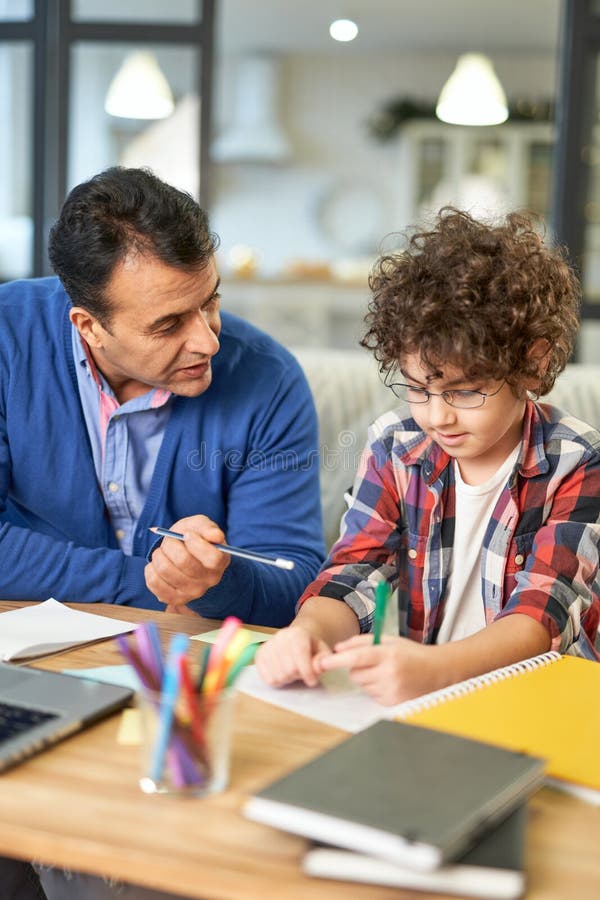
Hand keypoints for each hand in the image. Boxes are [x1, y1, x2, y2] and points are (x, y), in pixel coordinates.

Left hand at [145, 515, 229, 611]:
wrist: (184, 556)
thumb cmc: (194, 537)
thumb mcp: (200, 526)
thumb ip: (208, 528)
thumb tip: (216, 536)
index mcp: (220, 561)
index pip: (212, 558)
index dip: (196, 544)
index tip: (187, 534)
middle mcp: (210, 580)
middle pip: (183, 561)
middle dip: (171, 544)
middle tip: (170, 540)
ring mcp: (193, 592)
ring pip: (165, 570)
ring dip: (158, 555)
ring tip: (163, 552)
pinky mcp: (175, 599)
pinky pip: (153, 582)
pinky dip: (150, 569)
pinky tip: (157, 566)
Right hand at [255, 625, 330, 687]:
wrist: (294, 638)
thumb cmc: (310, 647)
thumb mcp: (322, 651)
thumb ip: (323, 659)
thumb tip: (317, 668)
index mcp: (297, 633)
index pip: (300, 653)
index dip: (307, 670)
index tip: (313, 681)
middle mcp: (279, 637)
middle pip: (289, 668)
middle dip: (299, 675)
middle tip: (302, 672)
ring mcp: (267, 646)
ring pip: (278, 676)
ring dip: (288, 679)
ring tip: (292, 671)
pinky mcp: (259, 656)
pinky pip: (268, 679)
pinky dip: (277, 681)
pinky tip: (282, 672)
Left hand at [317, 634, 441, 704]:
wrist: (437, 671)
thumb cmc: (411, 653)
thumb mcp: (389, 640)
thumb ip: (361, 642)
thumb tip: (338, 648)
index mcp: (388, 655)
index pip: (357, 658)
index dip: (337, 660)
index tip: (321, 662)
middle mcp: (389, 674)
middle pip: (355, 674)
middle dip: (356, 668)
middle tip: (372, 661)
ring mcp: (391, 691)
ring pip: (362, 685)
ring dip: (366, 678)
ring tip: (384, 671)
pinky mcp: (392, 703)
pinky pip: (371, 695)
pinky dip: (374, 688)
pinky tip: (390, 682)